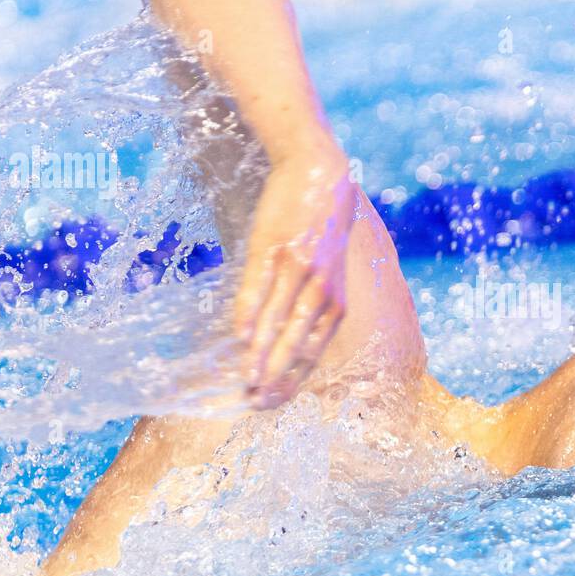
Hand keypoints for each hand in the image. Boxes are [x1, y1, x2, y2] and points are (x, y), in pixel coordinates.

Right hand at [234, 159, 353, 407]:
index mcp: (336, 300)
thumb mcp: (330, 270)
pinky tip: (238, 336)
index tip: (271, 402)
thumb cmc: (320, 227)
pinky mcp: (275, 248)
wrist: (318, 173)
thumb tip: (287, 337)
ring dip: (261, 353)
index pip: (314, 352)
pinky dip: (249, 313)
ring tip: (245, 379)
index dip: (292, 378)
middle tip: (255, 402)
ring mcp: (298, 268)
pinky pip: (259, 287)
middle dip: (276, 376)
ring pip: (279, 320)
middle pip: (297, 343)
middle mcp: (321, 289)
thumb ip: (316, 303)